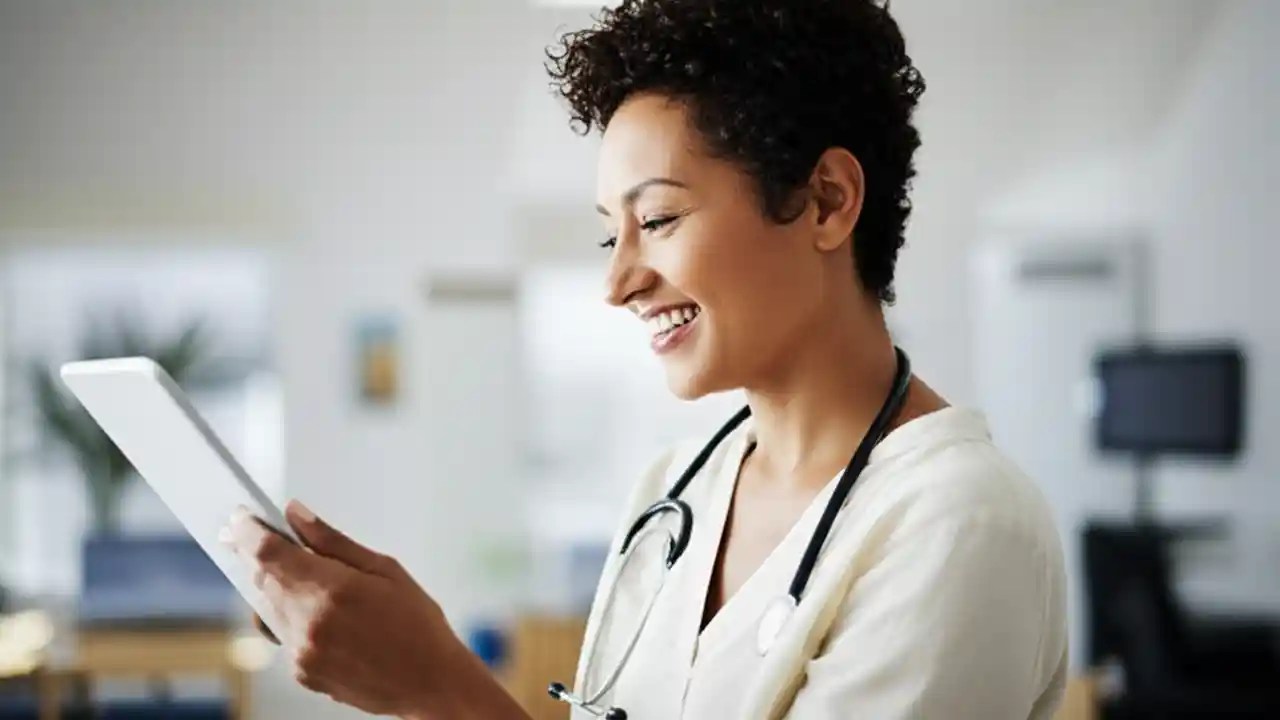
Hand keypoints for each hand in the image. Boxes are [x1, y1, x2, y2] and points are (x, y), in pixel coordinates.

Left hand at [222, 501, 469, 717]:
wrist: (430, 682)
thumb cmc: (417, 623)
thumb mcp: (384, 569)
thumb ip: (332, 541)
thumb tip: (295, 514)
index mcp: (331, 591)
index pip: (268, 553)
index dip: (247, 531)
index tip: (240, 518)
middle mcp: (308, 624)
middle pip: (261, 579)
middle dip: (258, 556)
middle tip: (258, 537)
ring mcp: (301, 653)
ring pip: (266, 608)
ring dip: (273, 587)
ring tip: (298, 576)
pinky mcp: (302, 673)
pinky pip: (282, 635)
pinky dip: (291, 616)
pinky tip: (319, 612)